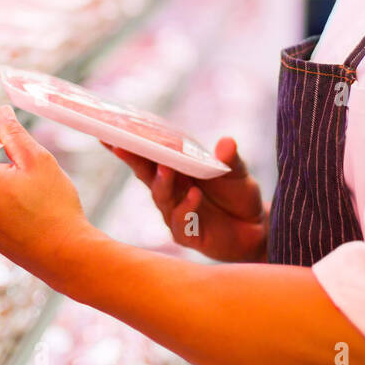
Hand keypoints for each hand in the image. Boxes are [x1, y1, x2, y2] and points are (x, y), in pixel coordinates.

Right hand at [105, 137, 267, 262]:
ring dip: (162, 182)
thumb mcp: (236, 171)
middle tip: (121, 144)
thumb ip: (229, 158)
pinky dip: (186, 207)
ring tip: (166, 168)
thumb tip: (226, 142)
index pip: (147, 155)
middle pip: (145, 173)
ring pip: (161, 196)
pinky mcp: (188, 234)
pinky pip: (181, 221)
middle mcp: (169, 191)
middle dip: (132, 158)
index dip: (128, 143)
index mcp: (174, 171)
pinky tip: (194, 195)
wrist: (255, 228)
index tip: (109, 130)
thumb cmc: (237, 195)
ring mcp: (175, 213)